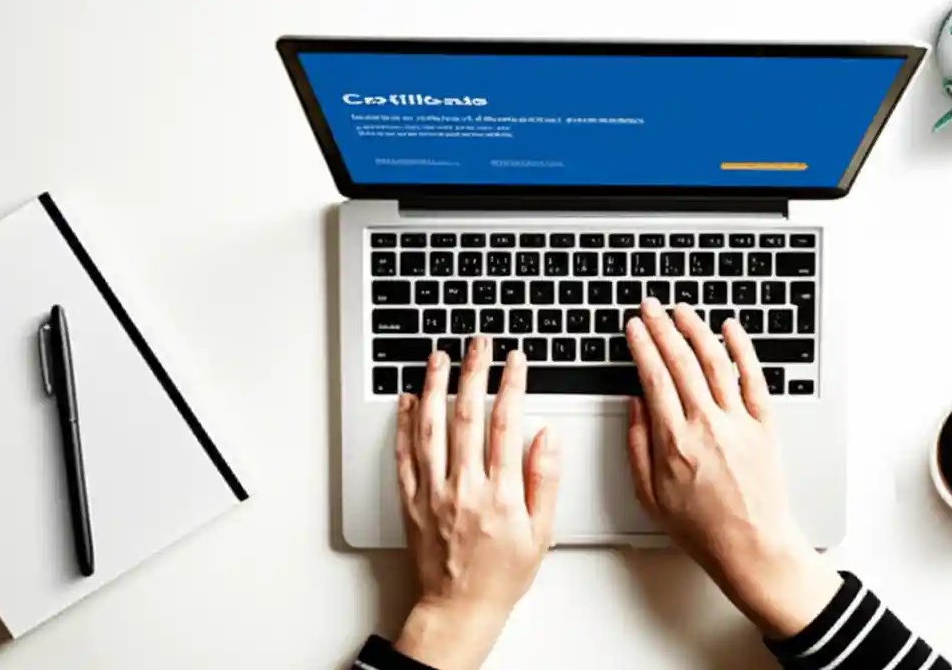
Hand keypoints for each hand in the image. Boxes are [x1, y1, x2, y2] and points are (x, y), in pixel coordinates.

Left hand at [392, 338, 560, 669]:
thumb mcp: (542, 532)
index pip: (506, 424)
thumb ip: (545, 479)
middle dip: (473, 372)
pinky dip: (405, 424)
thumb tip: (547, 436)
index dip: (512, 384)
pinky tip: (408, 400)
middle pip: (467, 416)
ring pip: (431, 428)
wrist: (459, 608)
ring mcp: (433, 493)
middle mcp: (464, 488)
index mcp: (501, 494)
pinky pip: (404, 456)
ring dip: (435, 386)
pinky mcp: (411, 501)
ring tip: (439, 357)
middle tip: (477, 343)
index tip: (514, 359)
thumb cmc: (502, 575)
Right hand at [624, 298, 840, 638]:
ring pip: (714, 361)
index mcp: (674, 441)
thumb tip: (634, 404)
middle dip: (661, 327)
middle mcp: (706, 425)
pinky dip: (742, 348)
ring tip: (681, 311)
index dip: (641, 345)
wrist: (752, 545)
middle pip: (680, 361)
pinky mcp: (764, 425)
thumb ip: (637, 446)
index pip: (653, 377)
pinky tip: (730, 328)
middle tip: (650, 307)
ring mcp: (738, 422)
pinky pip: (753, 378)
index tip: (633, 327)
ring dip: (695, 329)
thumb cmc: (702, 527)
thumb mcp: (649, 495)